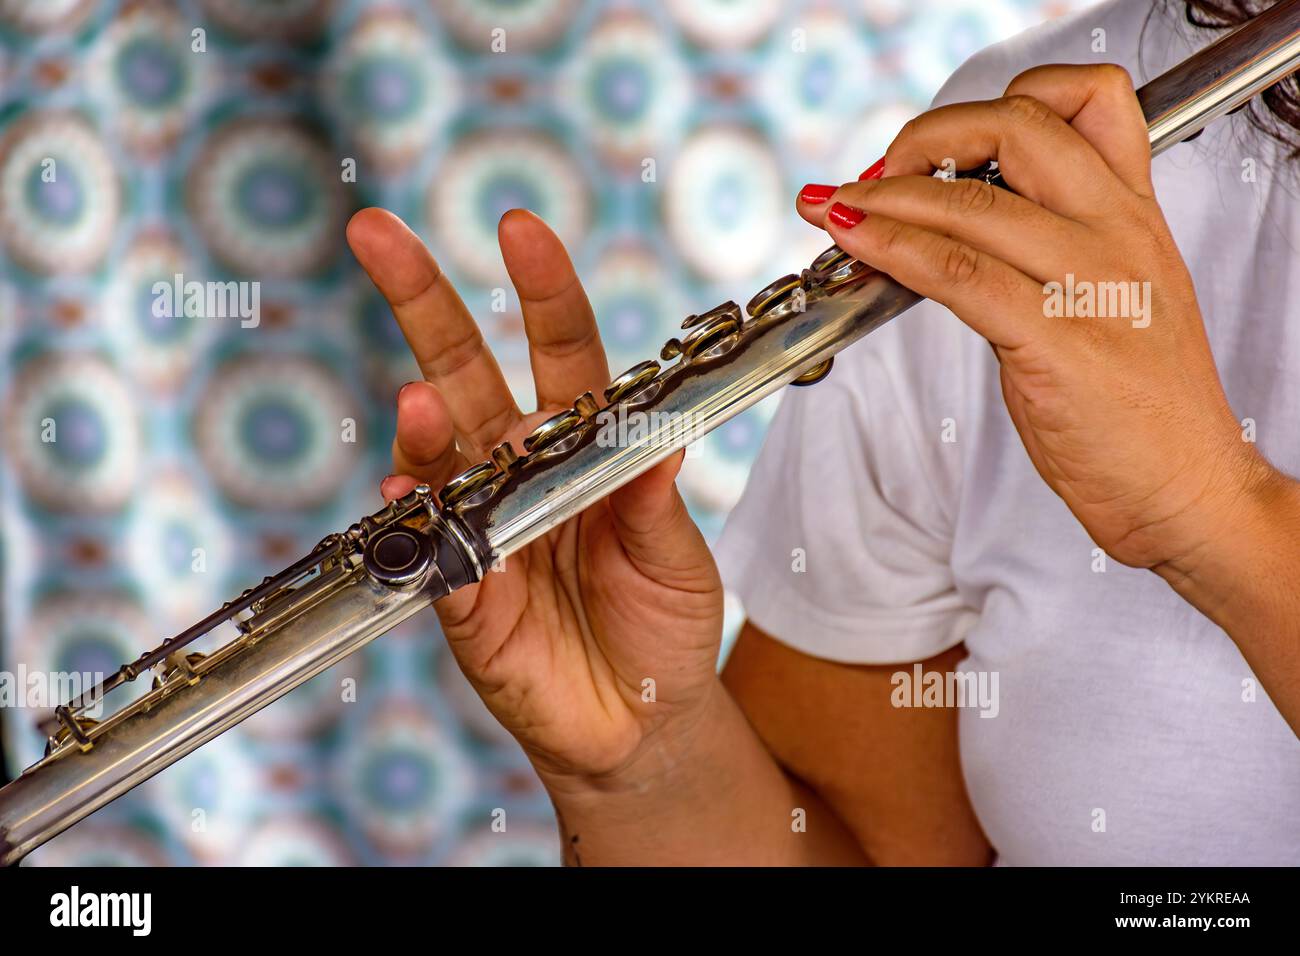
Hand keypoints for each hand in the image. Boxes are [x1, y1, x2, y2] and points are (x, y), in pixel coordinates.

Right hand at [346, 208, 723, 787]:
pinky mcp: (459, 597)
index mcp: (582, 445)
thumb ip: (656, 504)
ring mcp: (481, 527)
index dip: (541, 290)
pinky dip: (415, 527)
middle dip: (421, 300)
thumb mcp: (678, 560)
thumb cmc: (665, 625)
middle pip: (463, 371)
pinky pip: (429, 555)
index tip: (518, 228)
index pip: (560, 349)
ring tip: (418, 400)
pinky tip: (406, 501)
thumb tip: (658, 442)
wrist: (641, 724)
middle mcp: (519, 471)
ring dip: (423, 424)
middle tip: (376, 234)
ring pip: (436, 457)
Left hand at [797, 64, 1280, 571]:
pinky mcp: (1062, 343)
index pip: (1089, 98)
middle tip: (875, 174)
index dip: (998, 102)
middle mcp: (1120, 235)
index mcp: (1135, 215)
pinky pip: (961, 275)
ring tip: (835, 208)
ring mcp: (1095, 286)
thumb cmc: (1138, 407)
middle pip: (1019, 128)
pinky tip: (858, 244)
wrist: (1185, 489)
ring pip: (973, 205)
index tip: (937, 144)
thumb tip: (948, 224)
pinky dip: (895, 251)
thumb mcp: (1108, 298)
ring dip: (885, 198)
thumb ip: (1046, 250)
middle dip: (926, 137)